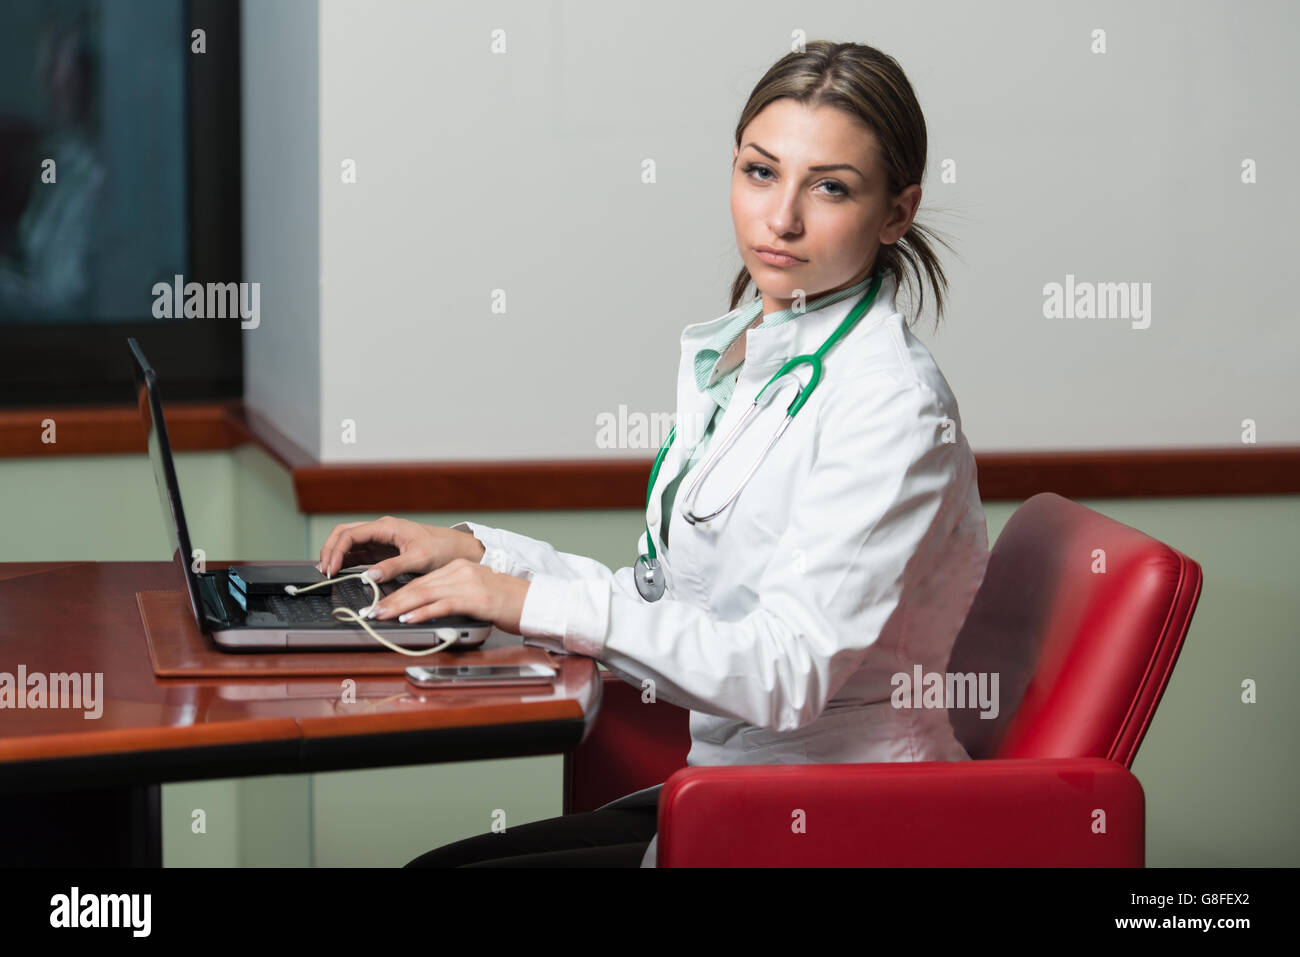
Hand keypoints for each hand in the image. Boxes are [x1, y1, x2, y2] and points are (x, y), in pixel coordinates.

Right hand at [317, 516, 484, 579]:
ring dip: (336, 556)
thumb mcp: (418, 559)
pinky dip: (346, 562)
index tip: (330, 569)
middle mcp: (380, 531)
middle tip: (323, 571)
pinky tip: (340, 572)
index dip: (335, 551)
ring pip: (348, 544)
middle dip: (329, 550)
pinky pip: (358, 554)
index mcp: (386, 527)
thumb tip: (369, 576)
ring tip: (326, 573)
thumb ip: (393, 567)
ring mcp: (380, 541)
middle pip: (344, 535)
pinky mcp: (383, 552)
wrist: (457, 550)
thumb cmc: (441, 549)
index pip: (350, 534)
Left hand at [366, 559, 530, 634]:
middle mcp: (461, 571)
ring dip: (399, 606)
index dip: (397, 592)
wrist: (537, 602)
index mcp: (460, 568)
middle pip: (418, 585)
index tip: (379, 603)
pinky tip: (408, 619)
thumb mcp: (477, 595)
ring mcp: (469, 583)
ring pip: (425, 593)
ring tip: (380, 616)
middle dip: (390, 599)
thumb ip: (453, 598)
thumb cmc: (510, 603)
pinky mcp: (476, 599)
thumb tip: (426, 610)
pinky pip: (442, 605)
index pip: (421, 580)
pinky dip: (421, 612)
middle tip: (370, 611)